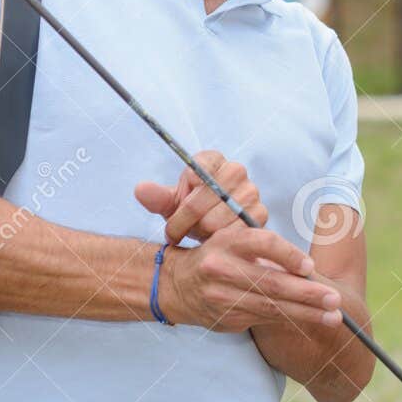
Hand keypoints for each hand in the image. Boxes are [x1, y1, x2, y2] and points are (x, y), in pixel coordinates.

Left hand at [135, 150, 263, 241]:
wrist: (215, 228)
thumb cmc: (192, 211)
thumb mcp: (171, 204)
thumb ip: (156, 197)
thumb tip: (141, 190)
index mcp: (211, 159)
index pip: (194, 173)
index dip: (182, 199)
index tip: (176, 211)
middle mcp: (235, 169)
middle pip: (201, 202)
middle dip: (185, 222)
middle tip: (178, 232)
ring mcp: (251, 191)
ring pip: (215, 221)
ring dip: (200, 234)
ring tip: (197, 235)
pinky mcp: (260, 213)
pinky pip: (233, 233)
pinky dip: (219, 241)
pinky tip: (212, 241)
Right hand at [158, 223, 339, 331]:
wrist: (177, 285)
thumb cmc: (219, 255)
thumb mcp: (234, 239)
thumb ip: (265, 248)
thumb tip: (309, 266)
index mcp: (228, 242)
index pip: (262, 244)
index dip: (288, 255)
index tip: (311, 266)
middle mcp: (223, 269)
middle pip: (271, 283)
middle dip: (307, 293)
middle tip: (335, 299)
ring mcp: (223, 297)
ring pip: (271, 307)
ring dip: (306, 313)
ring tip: (333, 316)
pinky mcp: (227, 318)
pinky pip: (264, 319)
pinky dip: (290, 320)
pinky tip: (312, 321)